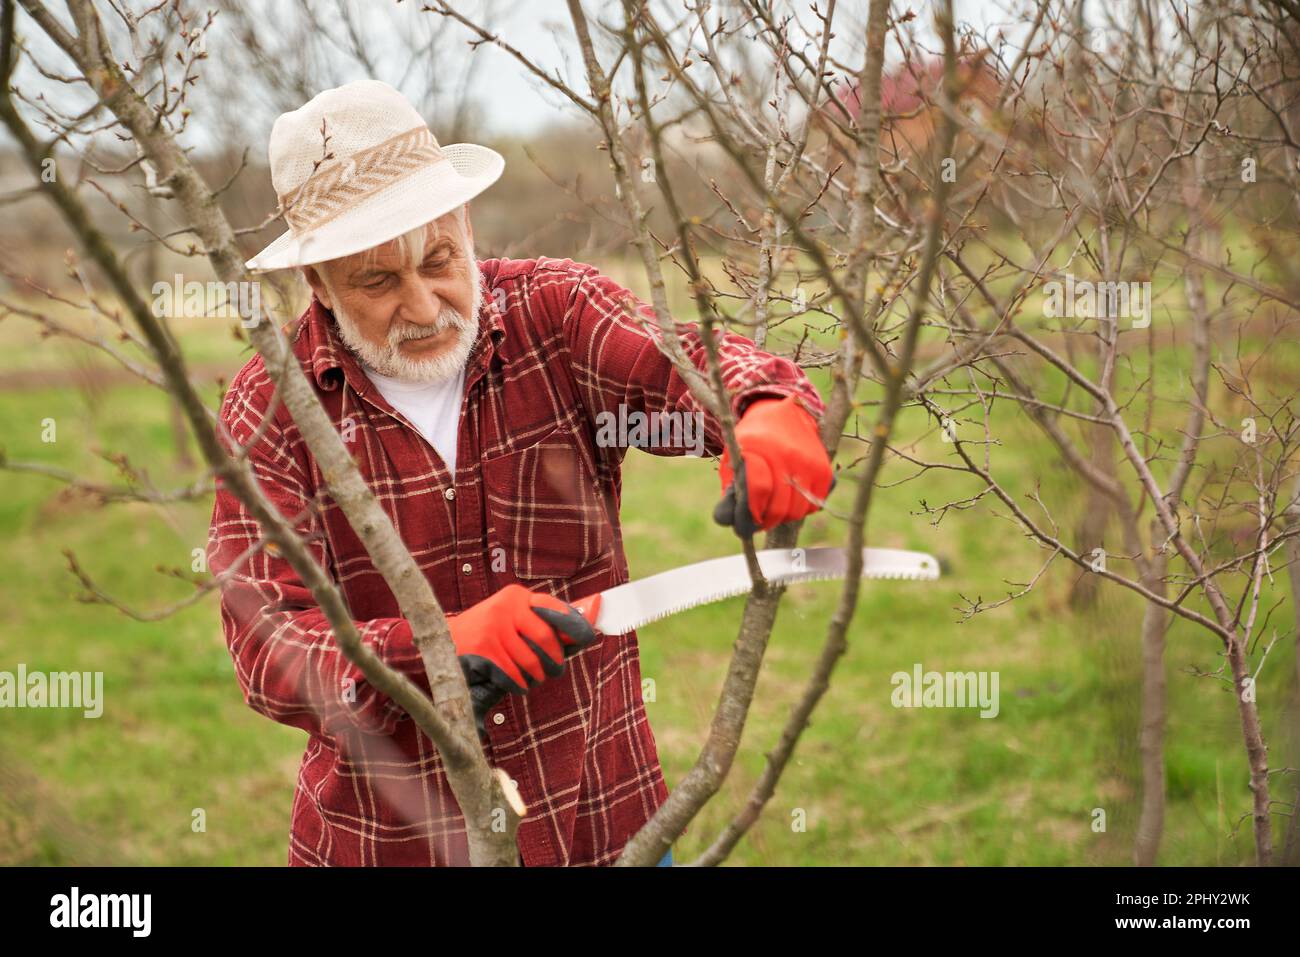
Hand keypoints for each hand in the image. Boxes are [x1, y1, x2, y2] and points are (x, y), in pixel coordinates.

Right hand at [452, 584, 597, 694]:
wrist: (442, 641)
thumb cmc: (487, 634)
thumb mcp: (512, 619)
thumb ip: (542, 623)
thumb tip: (586, 629)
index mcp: (516, 596)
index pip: (553, 609)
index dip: (574, 625)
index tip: (588, 636)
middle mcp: (506, 606)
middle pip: (546, 639)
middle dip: (555, 661)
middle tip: (554, 671)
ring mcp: (493, 626)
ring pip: (530, 661)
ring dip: (536, 676)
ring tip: (534, 679)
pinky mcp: (483, 648)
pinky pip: (513, 674)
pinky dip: (519, 684)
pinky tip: (518, 684)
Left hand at [713, 395, 833, 537]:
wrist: (784, 415)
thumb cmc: (752, 444)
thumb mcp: (733, 461)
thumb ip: (729, 492)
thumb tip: (726, 521)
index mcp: (758, 449)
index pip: (756, 493)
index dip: (746, 517)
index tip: (742, 527)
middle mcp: (787, 455)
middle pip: (778, 508)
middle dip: (764, 523)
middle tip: (756, 524)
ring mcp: (809, 463)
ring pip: (797, 511)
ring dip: (782, 519)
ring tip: (771, 511)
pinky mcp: (825, 471)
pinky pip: (814, 505)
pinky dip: (800, 510)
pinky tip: (789, 500)